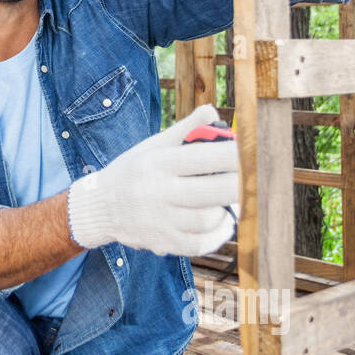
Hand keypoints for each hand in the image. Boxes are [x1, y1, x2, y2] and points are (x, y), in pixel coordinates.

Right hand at [67, 103, 238, 256]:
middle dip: (240, 185)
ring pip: (207, 219)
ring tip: (235, 201)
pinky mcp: (163, 243)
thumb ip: (184, 130)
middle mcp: (157, 192)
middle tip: (254, 179)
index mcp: (158, 163)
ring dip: (228, 210)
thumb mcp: (152, 146)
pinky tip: (223, 222)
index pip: (203, 157)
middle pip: (211, 191)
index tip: (251, 153)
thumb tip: (212, 111)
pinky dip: (218, 234)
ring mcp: (160, 221)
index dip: (233, 156)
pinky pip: (199, 243)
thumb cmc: (134, 171)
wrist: (100, 207)